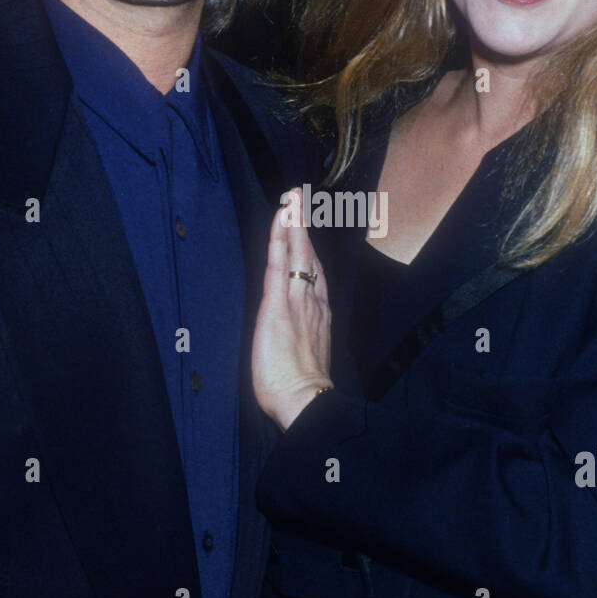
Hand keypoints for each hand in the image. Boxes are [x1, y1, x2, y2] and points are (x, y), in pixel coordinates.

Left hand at [251, 187, 332, 431]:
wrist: (304, 401)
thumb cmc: (302, 389)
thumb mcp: (307, 355)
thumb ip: (303, 336)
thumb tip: (294, 330)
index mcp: (319, 314)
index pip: (314, 273)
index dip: (309, 249)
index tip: (304, 228)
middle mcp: (312, 301)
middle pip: (308, 254)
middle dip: (302, 223)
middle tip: (297, 196)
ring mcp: (296, 301)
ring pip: (296, 252)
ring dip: (293, 221)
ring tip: (290, 197)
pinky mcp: (277, 305)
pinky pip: (278, 264)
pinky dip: (280, 238)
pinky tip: (280, 219)